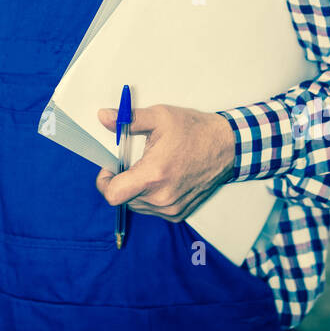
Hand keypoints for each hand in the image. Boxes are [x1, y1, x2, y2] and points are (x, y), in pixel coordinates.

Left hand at [94, 104, 236, 221]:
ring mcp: (171, 208)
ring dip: (136, 189)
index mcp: (153, 175)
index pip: (112, 195)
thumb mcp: (159, 117)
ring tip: (151, 167)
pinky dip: (150, 196)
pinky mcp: (179, 213)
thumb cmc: (194, 130)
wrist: (227, 146)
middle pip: (124, 198)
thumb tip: (103, 116)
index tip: (110, 168)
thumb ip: (127, 120)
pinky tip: (162, 178)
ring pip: (137, 205)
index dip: (104, 182)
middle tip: (134, 161)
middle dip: (122, 181)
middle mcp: (161, 197)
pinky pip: (152, 210)